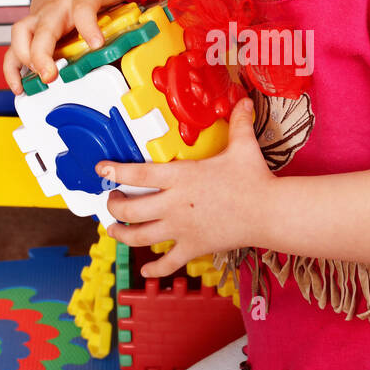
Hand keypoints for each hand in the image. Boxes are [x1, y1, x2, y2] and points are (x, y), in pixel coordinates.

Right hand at [3, 0, 165, 94]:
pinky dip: (11, 70)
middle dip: (42, 51)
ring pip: (21, 36)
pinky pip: (11, 52)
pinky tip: (20, 88)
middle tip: (51, 74)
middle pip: (43, 26)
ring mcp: (38, 21)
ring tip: (37, 82)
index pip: (83, 7)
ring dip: (24, 59)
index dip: (88, 25)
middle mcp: (56, 9)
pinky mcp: (27, 36)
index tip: (96, 44)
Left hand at [96, 99, 273, 277]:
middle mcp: (174, 204)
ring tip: (114, 229)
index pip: (137, 174)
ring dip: (121, 234)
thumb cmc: (254, 178)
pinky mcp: (193, 247)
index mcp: (180, 177)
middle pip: (128, 210)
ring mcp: (181, 228)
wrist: (268, 212)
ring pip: (139, 237)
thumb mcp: (243, 146)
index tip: (101, 169)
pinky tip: (148, 269)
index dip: (114, 172)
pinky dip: (155, 269)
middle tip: (112, 199)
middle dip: (112, 206)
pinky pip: (167, 263)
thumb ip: (239, 122)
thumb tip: (243, 100)